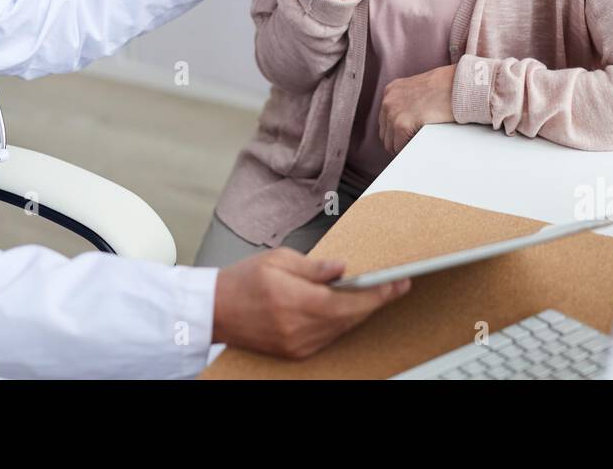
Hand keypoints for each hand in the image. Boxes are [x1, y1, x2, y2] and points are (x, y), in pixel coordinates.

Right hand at [213, 247, 409, 358]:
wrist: (214, 310)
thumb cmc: (243, 281)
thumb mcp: (278, 260)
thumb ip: (313, 266)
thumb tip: (342, 268)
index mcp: (293, 300)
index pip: (347, 301)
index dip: (377, 293)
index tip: (397, 283)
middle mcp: (298, 328)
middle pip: (350, 317)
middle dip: (377, 300)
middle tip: (398, 285)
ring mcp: (297, 344)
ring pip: (342, 328)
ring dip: (361, 312)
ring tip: (380, 293)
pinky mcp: (295, 352)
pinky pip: (329, 337)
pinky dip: (343, 322)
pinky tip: (351, 308)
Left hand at [379, 63, 457, 154]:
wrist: (459, 85)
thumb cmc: (448, 86)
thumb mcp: (421, 88)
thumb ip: (410, 101)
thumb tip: (411, 120)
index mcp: (392, 91)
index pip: (385, 120)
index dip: (396, 132)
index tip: (406, 139)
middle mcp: (388, 100)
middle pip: (385, 133)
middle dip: (398, 142)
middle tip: (413, 147)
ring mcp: (393, 112)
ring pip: (390, 143)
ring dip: (403, 147)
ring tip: (419, 147)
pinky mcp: (401, 124)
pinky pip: (400, 147)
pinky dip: (409, 150)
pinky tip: (421, 147)